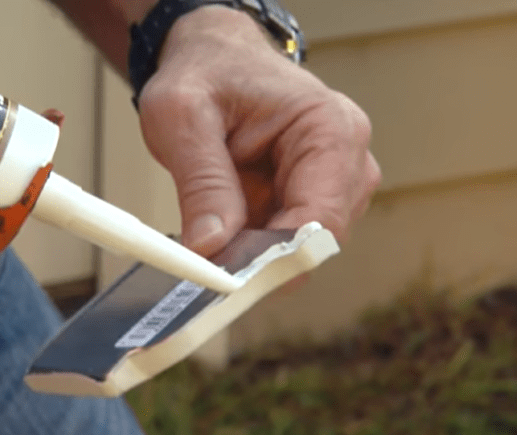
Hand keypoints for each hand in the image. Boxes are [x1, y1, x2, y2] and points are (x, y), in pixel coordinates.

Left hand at [136, 6, 380, 256]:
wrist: (214, 61)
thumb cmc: (206, 75)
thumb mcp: (183, 117)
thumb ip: (202, 182)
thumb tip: (210, 248)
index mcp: (329, 129)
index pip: (321, 219)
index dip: (276, 259)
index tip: (228, 279)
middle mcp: (347, 160)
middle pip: (314, 243)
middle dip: (259, 259)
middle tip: (204, 258)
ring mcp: (334, 184)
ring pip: (299, 251)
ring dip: (252, 254)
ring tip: (208, 228)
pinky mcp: (312, 200)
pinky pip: (285, 244)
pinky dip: (250, 248)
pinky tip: (221, 228)